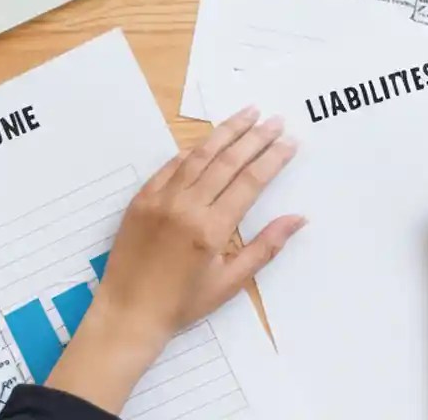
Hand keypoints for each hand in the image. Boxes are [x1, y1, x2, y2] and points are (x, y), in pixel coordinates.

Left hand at [46, 107, 303, 411]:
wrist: (128, 312)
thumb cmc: (183, 303)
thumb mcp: (231, 282)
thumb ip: (265, 247)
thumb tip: (298, 219)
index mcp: (212, 229)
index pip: (250, 181)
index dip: (272, 158)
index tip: (289, 142)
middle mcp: (187, 206)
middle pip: (228, 161)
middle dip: (255, 137)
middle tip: (275, 120)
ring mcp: (161, 199)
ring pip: (199, 155)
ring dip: (225, 132)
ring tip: (247, 114)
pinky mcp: (142, 199)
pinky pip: (171, 166)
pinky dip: (192, 151)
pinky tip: (208, 140)